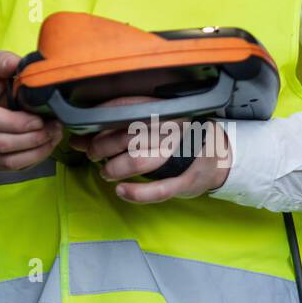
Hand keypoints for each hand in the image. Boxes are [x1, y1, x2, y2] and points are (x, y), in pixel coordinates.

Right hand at [0, 50, 62, 171]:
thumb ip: (4, 62)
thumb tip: (16, 65)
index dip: (18, 123)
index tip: (39, 119)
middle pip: (1, 144)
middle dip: (33, 138)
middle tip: (55, 127)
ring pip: (7, 161)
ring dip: (36, 152)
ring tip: (54, 137)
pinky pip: (10, 168)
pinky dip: (32, 160)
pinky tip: (45, 146)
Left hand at [69, 114, 231, 202]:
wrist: (222, 154)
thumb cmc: (180, 137)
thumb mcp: (154, 126)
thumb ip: (119, 129)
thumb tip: (79, 138)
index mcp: (163, 109)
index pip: (124, 110)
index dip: (98, 122)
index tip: (83, 132)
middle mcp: (171, 128)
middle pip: (126, 136)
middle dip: (101, 147)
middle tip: (93, 154)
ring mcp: (181, 154)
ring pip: (138, 160)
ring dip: (114, 169)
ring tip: (106, 172)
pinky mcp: (187, 179)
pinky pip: (159, 189)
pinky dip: (136, 193)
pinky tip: (121, 191)